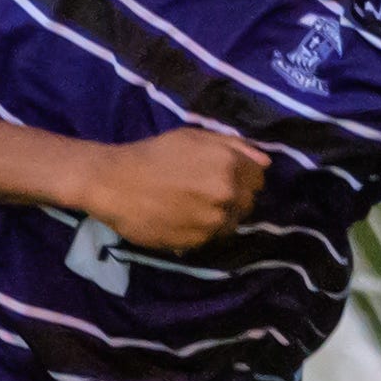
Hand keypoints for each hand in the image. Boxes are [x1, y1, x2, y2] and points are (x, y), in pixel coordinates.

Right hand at [82, 128, 269, 250]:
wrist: (115, 183)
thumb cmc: (154, 154)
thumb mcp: (195, 138)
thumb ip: (235, 147)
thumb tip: (265, 162)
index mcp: (230, 167)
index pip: (258, 179)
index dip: (243, 177)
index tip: (225, 176)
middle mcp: (226, 196)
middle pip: (248, 203)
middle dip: (233, 197)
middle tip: (206, 191)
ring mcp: (212, 222)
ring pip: (231, 223)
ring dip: (219, 215)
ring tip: (193, 206)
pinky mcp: (197, 243)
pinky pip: (211, 237)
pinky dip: (202, 230)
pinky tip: (183, 217)